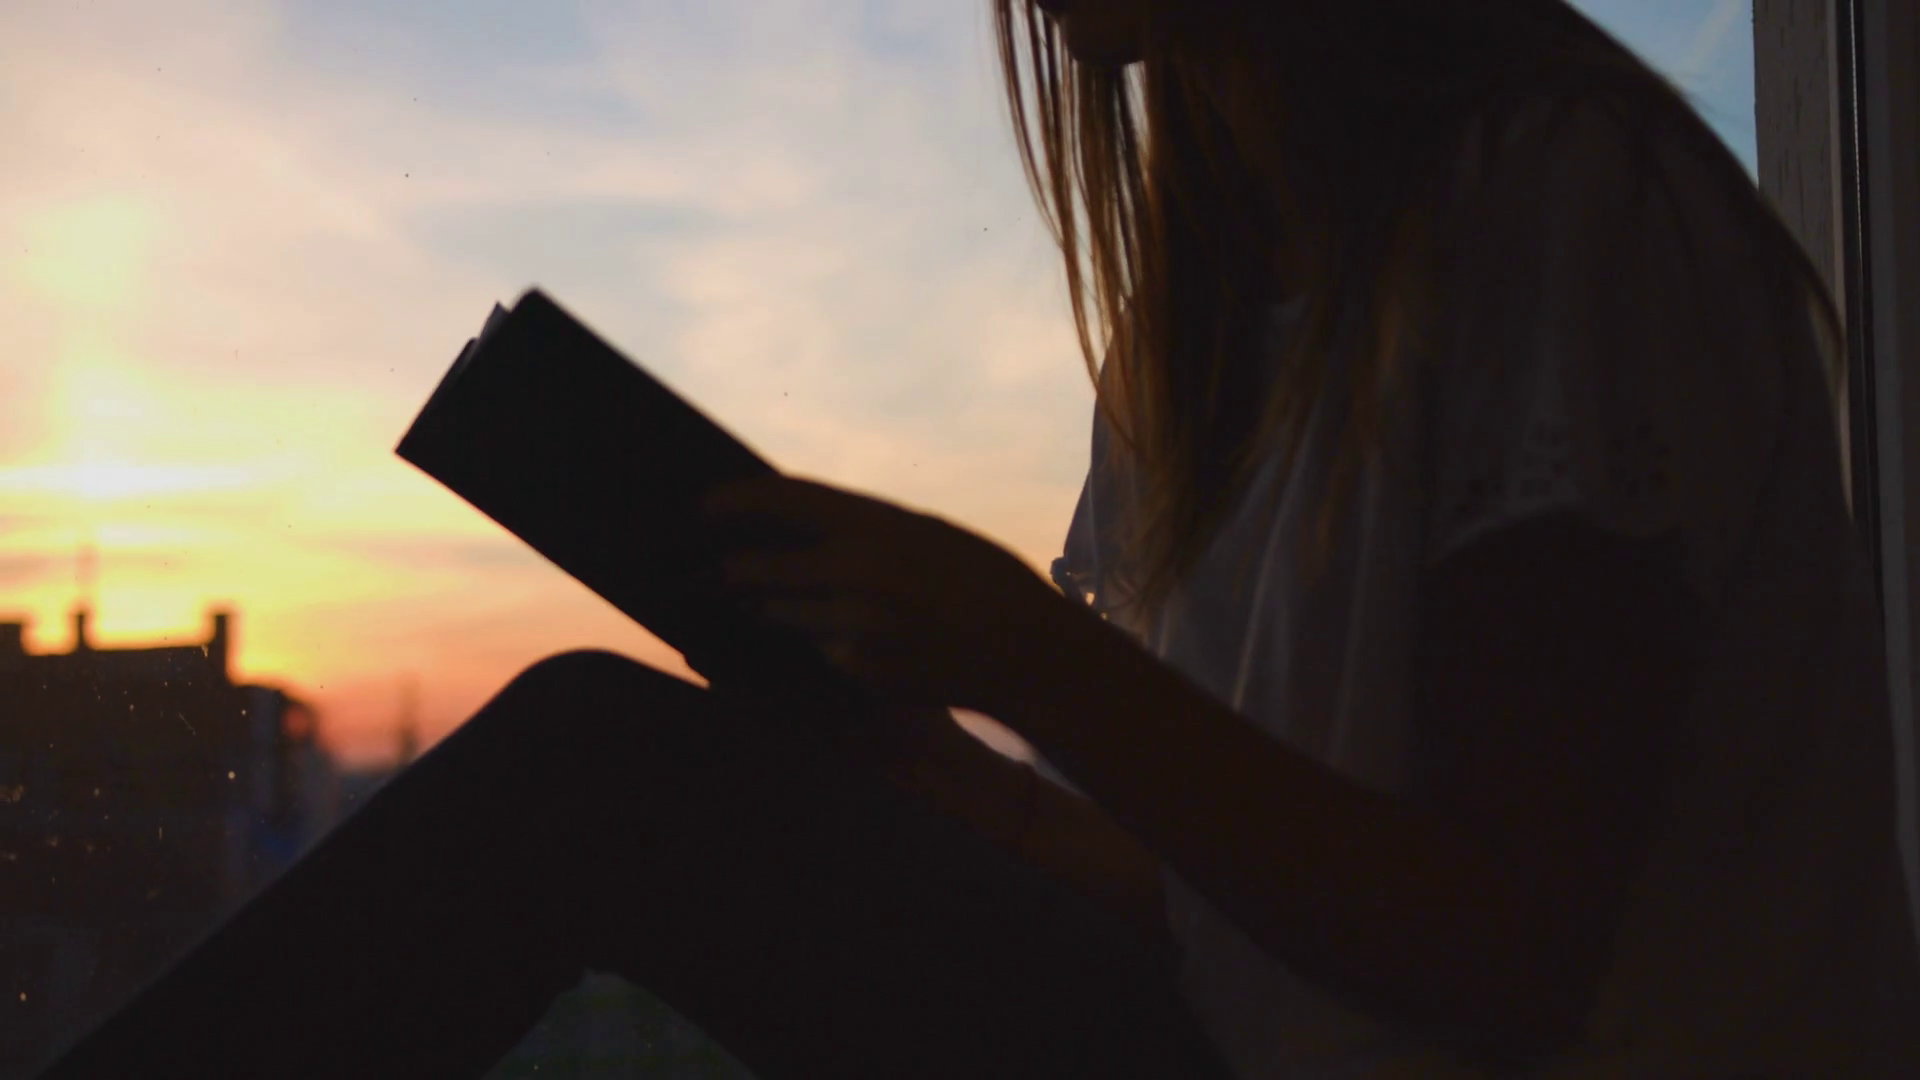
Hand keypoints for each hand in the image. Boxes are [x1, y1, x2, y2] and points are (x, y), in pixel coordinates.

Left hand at [698, 474, 1082, 720]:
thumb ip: (862, 528)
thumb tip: (791, 527)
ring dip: (777, 610)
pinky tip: (870, 643)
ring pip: (781, 616)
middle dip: (736, 571)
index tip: (707, 507)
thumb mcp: (926, 533)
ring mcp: (854, 629)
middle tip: (725, 570)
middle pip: (758, 569)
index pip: (784, 500)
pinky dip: (828, 647)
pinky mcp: (858, 673)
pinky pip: (819, 653)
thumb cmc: (982, 581)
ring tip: (808, 606)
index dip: (736, 501)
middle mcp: (858, 574)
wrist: (1028, 653)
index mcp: (878, 526)